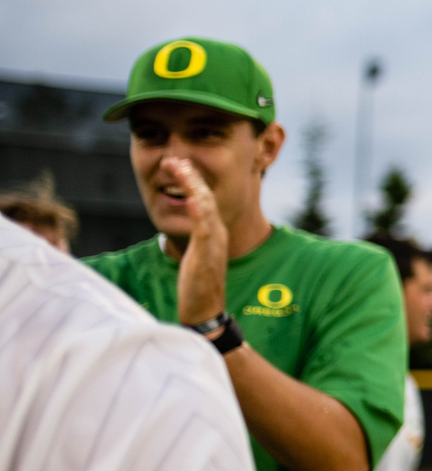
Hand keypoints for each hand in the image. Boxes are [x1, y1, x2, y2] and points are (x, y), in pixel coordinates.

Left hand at [167, 158, 228, 326]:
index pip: (203, 199)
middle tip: (175, 158)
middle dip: (191, 175)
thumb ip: (193, 240)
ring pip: (204, 205)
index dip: (192, 180)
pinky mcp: (207, 252)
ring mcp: (213, 241)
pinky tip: (190, 196)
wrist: (206, 311)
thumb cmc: (197, 288)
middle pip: (205, 196)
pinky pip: (204, 226)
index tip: (179, 164)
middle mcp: (216, 232)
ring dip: (192, 184)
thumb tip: (184, 230)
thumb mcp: (194, 258)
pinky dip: (197, 209)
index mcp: (212, 232)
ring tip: (179, 167)